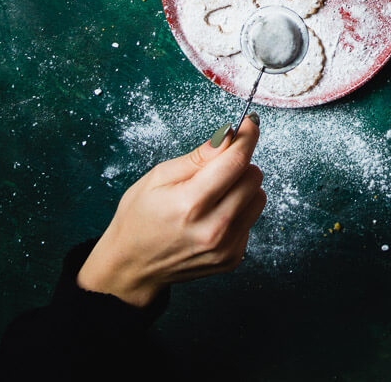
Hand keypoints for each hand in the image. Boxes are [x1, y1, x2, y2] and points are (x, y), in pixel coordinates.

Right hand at [77, 119, 264, 306]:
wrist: (132, 267)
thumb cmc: (139, 219)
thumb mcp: (158, 177)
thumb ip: (197, 157)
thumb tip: (228, 136)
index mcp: (191, 204)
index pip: (236, 161)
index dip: (247, 136)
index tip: (250, 123)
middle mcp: (213, 228)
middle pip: (253, 177)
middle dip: (239, 163)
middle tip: (217, 167)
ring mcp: (224, 248)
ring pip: (258, 197)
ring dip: (243, 187)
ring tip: (215, 193)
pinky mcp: (232, 259)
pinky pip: (251, 219)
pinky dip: (239, 210)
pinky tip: (214, 215)